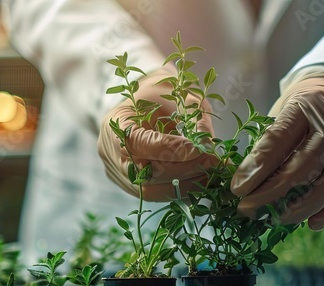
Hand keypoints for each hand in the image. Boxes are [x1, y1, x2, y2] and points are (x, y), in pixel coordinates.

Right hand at [98, 68, 217, 200]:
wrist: (149, 103)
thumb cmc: (165, 95)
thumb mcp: (181, 96)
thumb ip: (195, 117)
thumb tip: (208, 145)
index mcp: (116, 122)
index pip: (137, 142)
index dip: (169, 149)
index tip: (199, 148)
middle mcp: (110, 151)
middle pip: (145, 171)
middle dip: (184, 168)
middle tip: (214, 161)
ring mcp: (118, 172)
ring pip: (151, 189)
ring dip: (186, 183)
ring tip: (212, 171)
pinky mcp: (130, 186)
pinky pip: (155, 193)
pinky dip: (180, 188)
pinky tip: (201, 178)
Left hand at [231, 72, 323, 229]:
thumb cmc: (304, 110)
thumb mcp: (282, 113)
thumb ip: (269, 145)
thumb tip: (246, 186)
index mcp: (307, 104)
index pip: (279, 140)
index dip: (256, 168)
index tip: (237, 190)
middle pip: (304, 165)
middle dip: (271, 194)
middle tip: (248, 210)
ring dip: (301, 206)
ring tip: (275, 218)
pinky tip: (312, 223)